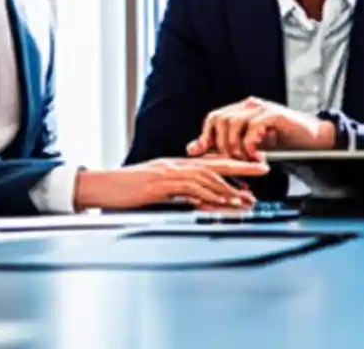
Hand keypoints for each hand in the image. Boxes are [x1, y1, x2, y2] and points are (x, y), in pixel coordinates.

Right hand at [74, 157, 268, 210]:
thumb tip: (199, 199)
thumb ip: (177, 191)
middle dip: (242, 166)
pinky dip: (209, 195)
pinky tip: (220, 202)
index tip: (253, 165)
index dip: (233, 162)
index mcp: (175, 165)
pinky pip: (191, 189)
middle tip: (264, 168)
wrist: (100, 186)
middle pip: (215, 162)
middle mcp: (175, 165)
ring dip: (229, 186)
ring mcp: (168, 173)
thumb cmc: (124, 189)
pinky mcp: (161, 184)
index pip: (210, 160)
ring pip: (206, 176)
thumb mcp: (155, 189)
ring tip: (247, 196)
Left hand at [187, 97, 335, 159]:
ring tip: (245, 159)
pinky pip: (254, 126)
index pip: (215, 118)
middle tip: (231, 161)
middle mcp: (250, 106)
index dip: (207, 136)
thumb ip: (226, 146)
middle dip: (222, 144)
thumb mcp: (251, 146)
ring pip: (234, 122)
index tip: (203, 153)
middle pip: (221, 119)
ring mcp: (262, 108)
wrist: (314, 141)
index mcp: (242, 111)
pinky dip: (251, 143)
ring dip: (236, 145)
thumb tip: (194, 148)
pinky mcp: (275, 114)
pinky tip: (257, 155)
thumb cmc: (285, 143)